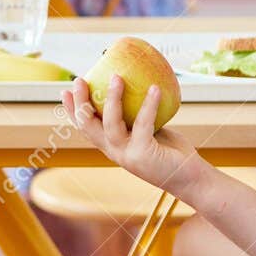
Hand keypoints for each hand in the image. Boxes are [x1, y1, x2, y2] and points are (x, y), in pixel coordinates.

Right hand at [62, 75, 202, 195]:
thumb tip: (136, 84)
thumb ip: (137, 116)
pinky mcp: (144, 154)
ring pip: (110, 124)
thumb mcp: (149, 131)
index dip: (72, 110)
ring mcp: (127, 154)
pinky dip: (148, 104)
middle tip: (80, 80)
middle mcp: (114, 152)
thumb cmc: (171, 153)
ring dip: (111, 98)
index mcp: (112, 146)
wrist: (190, 179)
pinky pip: (143, 124)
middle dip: (80, 102)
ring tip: (116, 77)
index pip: (85, 128)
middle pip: (88, 126)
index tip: (65, 90)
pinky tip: (154, 88)